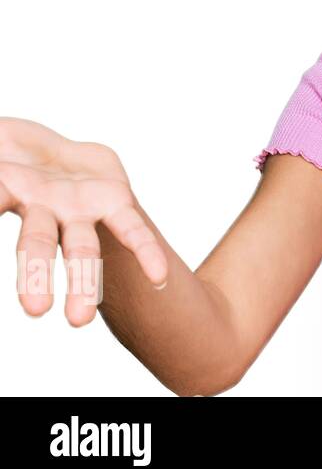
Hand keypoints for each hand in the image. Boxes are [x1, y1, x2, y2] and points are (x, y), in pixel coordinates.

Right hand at [0, 116, 168, 324]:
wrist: (42, 146)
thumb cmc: (2, 158)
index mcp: (11, 198)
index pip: (26, 241)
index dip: (27, 265)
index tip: (30, 298)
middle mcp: (43, 212)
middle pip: (36, 246)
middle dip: (34, 277)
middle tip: (35, 311)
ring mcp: (76, 208)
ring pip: (79, 246)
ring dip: (82, 280)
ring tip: (77, 322)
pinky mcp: (112, 197)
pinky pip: (131, 227)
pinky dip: (144, 252)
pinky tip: (160, 279)